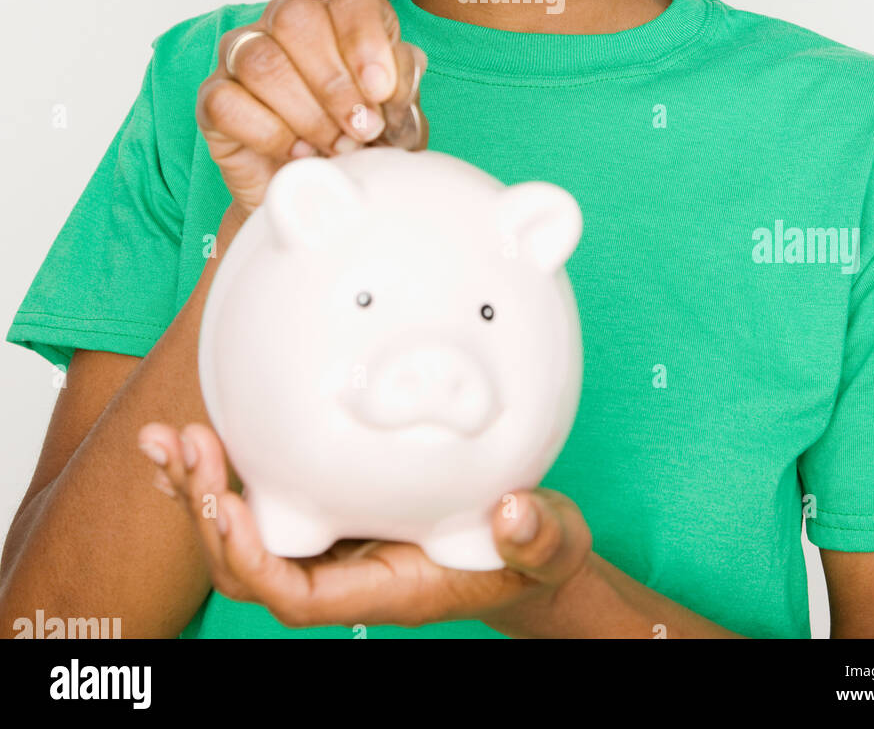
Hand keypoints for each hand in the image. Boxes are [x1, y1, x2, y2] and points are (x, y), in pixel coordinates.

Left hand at [137, 421, 592, 634]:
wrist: (520, 552)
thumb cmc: (528, 550)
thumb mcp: (547, 542)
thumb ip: (536, 534)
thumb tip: (515, 512)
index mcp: (385, 586)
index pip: (297, 595)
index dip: (253, 560)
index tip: (229, 510)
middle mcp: (344, 571)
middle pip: (249, 563)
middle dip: (207, 511)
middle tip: (187, 447)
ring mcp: (330, 542)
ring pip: (242, 533)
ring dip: (197, 488)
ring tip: (165, 440)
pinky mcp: (328, 509)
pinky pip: (259, 501)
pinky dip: (221, 472)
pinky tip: (193, 440)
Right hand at [196, 0, 428, 219]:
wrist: (320, 194)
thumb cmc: (360, 144)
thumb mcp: (397, 116)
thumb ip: (400, 88)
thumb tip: (387, 83)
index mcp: (337, 17)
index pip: (349, 2)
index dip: (367, 44)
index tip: (382, 93)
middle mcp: (283, 25)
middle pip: (295, 19)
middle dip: (335, 83)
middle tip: (361, 129)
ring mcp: (241, 57)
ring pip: (261, 62)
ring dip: (307, 114)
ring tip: (335, 148)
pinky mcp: (213, 99)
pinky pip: (227, 103)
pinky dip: (270, 134)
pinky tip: (298, 153)